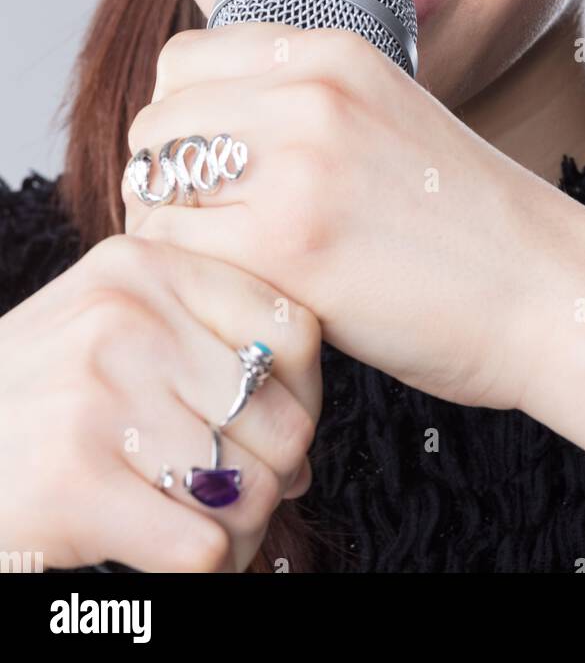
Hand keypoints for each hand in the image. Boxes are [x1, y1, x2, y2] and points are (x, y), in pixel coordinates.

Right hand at [0, 233, 320, 571]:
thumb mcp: (110, 333)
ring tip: (202, 525)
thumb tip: (302, 453)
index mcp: (142, 265)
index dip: (304, 396)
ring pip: (252, 488)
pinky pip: (207, 546)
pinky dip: (204, 567)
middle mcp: (123, 316)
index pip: (294, 329)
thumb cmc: (32, 401)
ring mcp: (95, 394)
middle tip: (234, 494)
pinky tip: (163, 553)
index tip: (274, 428)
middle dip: (274, 474)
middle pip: (283, 417)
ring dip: (240, 528)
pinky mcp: (74, 482)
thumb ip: (207, 358)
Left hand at [123, 23, 550, 411]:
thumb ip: (304, 103)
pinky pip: (172, 248)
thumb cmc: (470, 221)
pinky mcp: (286, 246)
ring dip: (169, 227)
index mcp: (335, 50)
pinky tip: (237, 293)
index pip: (185, 59)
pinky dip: (187, 276)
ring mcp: (296, 165)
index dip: (180, 117)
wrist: (547, 289)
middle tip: (202, 225)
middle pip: (158, 120)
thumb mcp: (389, 114)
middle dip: (162, 176)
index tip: (201, 166)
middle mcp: (309, 91)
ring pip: (153, 184)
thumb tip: (205, 126)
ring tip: (219, 261)